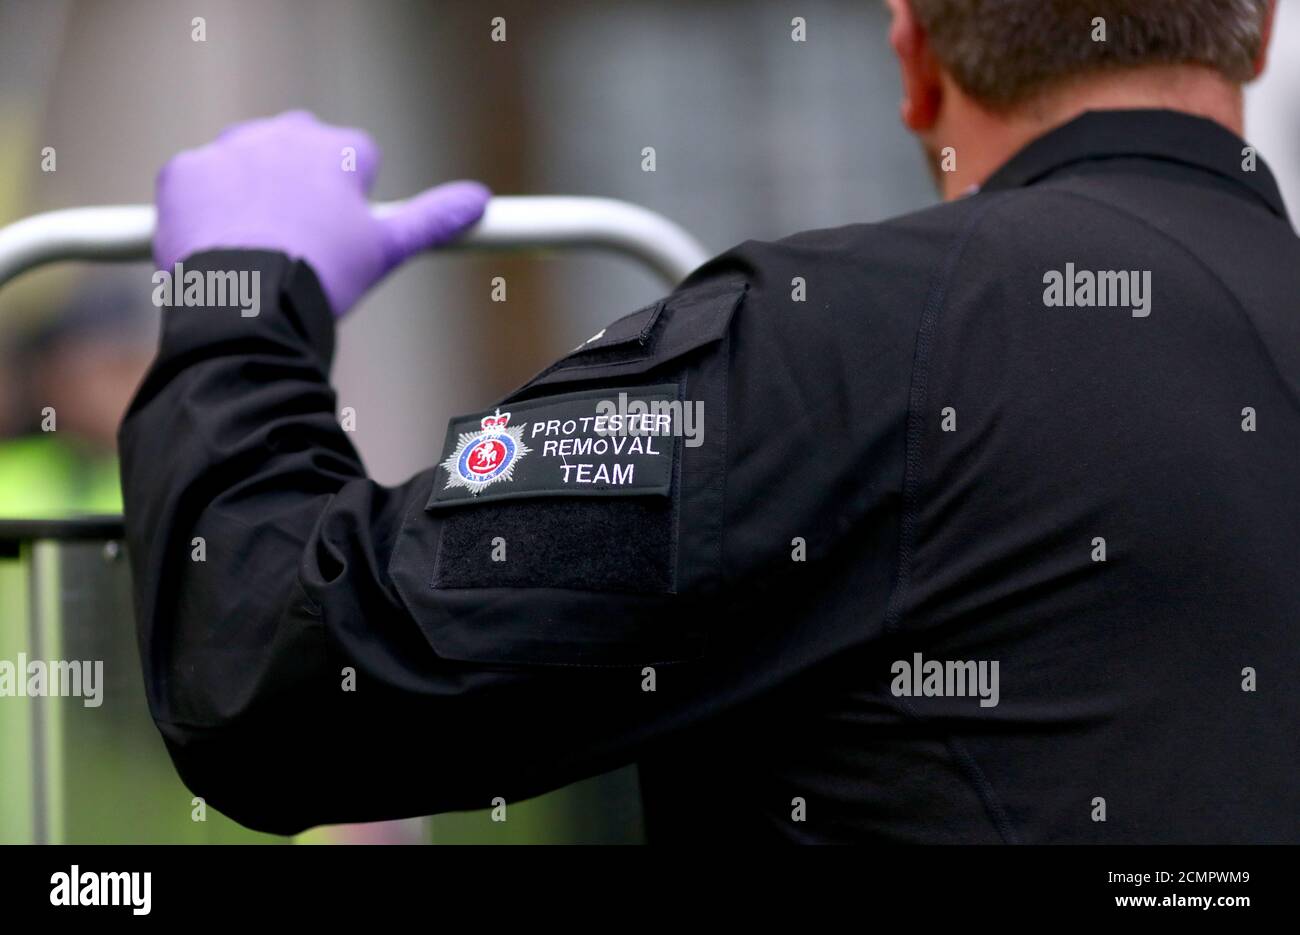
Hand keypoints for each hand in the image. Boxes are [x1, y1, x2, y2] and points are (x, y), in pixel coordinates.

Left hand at [154, 110, 489, 316]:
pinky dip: (204, 209)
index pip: (357, 156)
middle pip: (299, 148)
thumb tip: (478, 200)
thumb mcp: (386, 250)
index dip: (353, 198)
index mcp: (339, 149)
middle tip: (301, 240)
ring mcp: (229, 149)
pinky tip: (218, 246)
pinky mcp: (183, 171)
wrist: (246, 302)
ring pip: (247, 163)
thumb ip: (433, 219)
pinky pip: (195, 182)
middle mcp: (284, 135)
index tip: (343, 234)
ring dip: (252, 193)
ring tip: (258, 248)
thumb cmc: (323, 275)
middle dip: (300, 183)